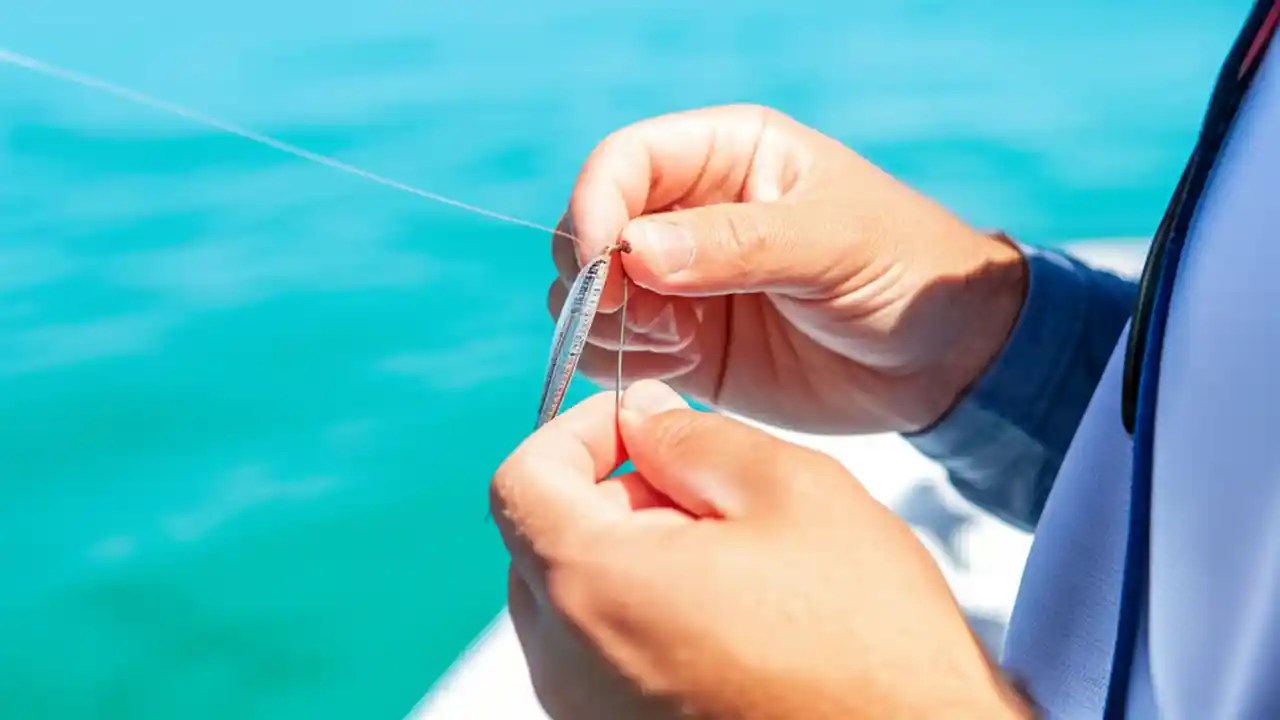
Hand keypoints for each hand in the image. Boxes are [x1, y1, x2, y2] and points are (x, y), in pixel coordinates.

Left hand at [491, 380, 1032, 718]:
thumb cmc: (871, 647)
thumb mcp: (792, 493)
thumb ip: (694, 438)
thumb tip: (643, 417)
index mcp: (593, 588)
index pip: (520, 480)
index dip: (579, 432)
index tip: (638, 425)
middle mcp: (567, 665)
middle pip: (544, 540)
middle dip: (614, 493)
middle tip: (706, 489)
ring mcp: (588, 715)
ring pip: (575, 600)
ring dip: (634, 556)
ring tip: (734, 558)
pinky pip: (603, 656)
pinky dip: (645, 614)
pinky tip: (732, 615)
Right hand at [552, 105, 1026, 432]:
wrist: (941, 361)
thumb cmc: (902, 271)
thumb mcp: (831, 243)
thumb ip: (736, 245)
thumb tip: (631, 250)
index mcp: (725, 156)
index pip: (624, 161)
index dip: (595, 206)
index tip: (598, 264)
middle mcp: (688, 213)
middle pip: (587, 228)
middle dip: (594, 276)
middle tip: (641, 314)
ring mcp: (677, 282)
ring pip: (586, 295)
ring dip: (607, 325)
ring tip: (679, 345)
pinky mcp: (680, 344)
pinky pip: (611, 350)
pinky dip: (623, 364)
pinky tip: (681, 368)